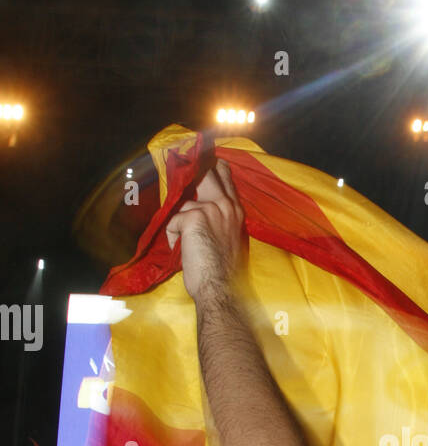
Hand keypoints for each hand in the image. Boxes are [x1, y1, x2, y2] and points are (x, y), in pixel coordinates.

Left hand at [166, 161, 244, 302]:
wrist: (221, 286)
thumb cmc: (225, 270)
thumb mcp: (230, 238)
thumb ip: (221, 219)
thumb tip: (204, 211)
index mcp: (236, 211)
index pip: (226, 178)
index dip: (214, 167)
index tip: (208, 159)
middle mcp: (225, 205)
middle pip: (206, 173)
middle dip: (194, 170)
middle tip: (185, 167)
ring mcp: (210, 208)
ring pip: (183, 205)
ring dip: (180, 225)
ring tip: (187, 246)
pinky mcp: (193, 217)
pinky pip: (173, 222)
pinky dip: (173, 238)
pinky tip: (183, 252)